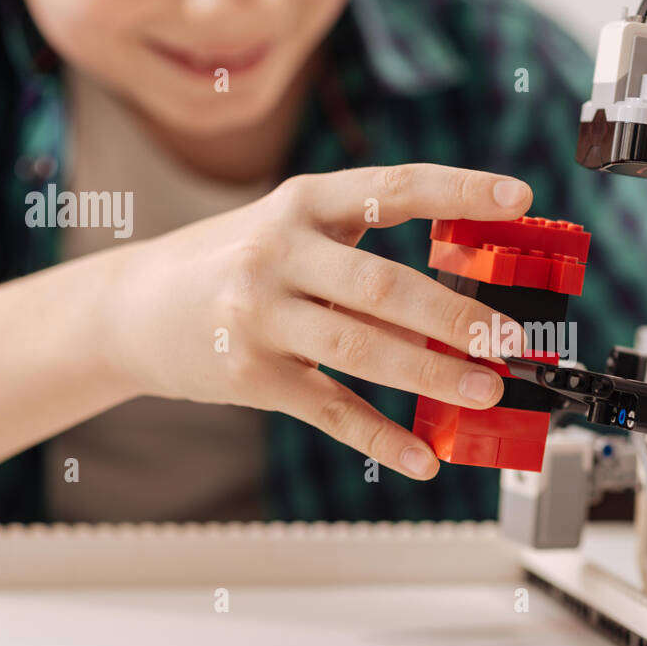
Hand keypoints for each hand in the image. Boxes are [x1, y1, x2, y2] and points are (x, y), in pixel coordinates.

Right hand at [108, 164, 532, 480]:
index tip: (518, 199)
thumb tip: (459, 295)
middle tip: (509, 338)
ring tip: (485, 391)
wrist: (128, 308)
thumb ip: (359, 251)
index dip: (460, 190)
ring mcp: (260, 316)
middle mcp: (278, 253)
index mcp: (303, 204)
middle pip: (385, 286)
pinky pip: (329, 410)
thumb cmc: (228, 265)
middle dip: (457, 316)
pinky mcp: (251, 376)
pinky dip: (380, 439)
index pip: (393, 188)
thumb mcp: (286, 231)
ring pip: (363, 350)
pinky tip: (422, 457)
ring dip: (433, 375)